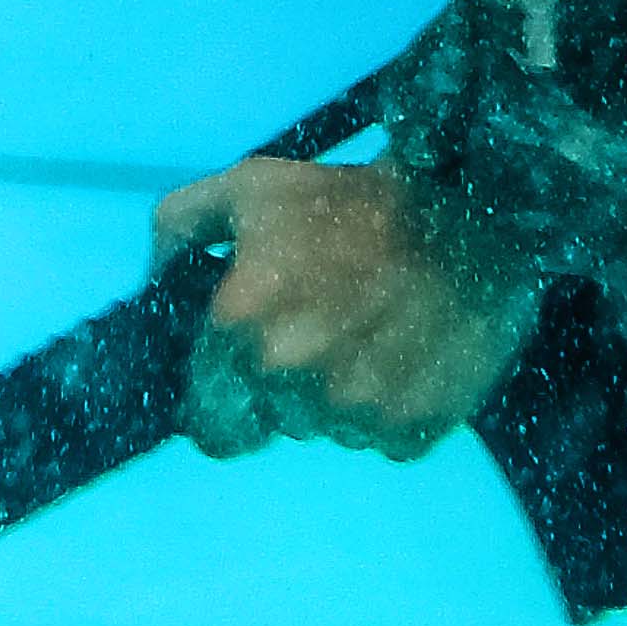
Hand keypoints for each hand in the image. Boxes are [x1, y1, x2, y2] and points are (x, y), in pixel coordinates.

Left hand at [150, 159, 532, 463]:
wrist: (474, 204)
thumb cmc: (351, 198)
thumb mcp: (251, 187)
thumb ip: (181, 225)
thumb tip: (152, 277)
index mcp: (240, 327)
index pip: (208, 421)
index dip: (229, 398)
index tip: (255, 372)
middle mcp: (291, 379)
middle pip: (277, 422)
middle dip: (292, 389)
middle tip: (329, 333)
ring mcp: (356, 411)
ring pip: (335, 430)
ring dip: (346, 397)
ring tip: (378, 336)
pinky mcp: (415, 428)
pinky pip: (389, 439)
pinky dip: (397, 408)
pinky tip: (414, 355)